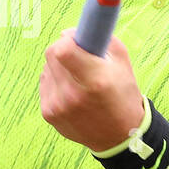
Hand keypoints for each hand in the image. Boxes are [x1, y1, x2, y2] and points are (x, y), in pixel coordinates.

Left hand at [39, 28, 144, 152]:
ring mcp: (58, 106)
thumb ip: (100, 39)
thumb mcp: (122, 63)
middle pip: (51, 55)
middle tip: (78, 56)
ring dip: (59, 67)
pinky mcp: (48, 114)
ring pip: (46, 68)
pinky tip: (71, 91)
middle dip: (63, 49)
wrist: (119, 136)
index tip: (76, 40)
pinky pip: (44, 83)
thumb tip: (69, 32)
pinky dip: (55, 81)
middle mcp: (73, 95)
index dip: (67, 40)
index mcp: (95, 80)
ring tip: (77, 78)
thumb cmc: (123, 95)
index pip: (62, 50)